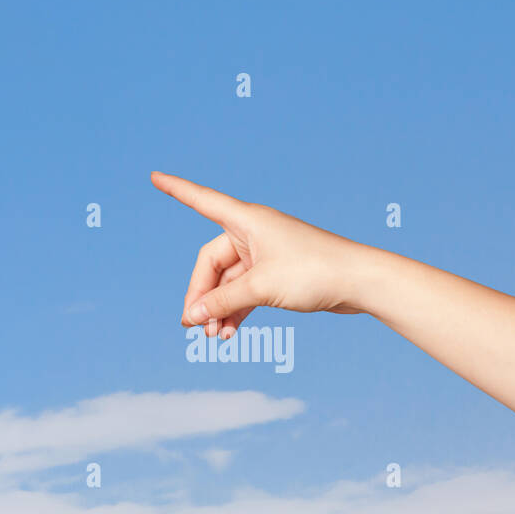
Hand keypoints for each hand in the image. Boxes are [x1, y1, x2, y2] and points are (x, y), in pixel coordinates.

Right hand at [151, 172, 370, 338]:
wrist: (361, 282)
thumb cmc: (314, 272)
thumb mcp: (261, 288)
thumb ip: (222, 302)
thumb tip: (192, 316)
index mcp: (247, 221)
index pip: (201, 200)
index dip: (176, 189)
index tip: (153, 176)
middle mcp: (253, 233)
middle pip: (211, 262)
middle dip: (201, 294)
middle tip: (192, 325)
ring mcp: (265, 254)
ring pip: (228, 281)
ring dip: (218, 307)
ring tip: (212, 336)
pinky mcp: (277, 273)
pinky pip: (245, 290)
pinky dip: (236, 309)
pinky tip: (229, 332)